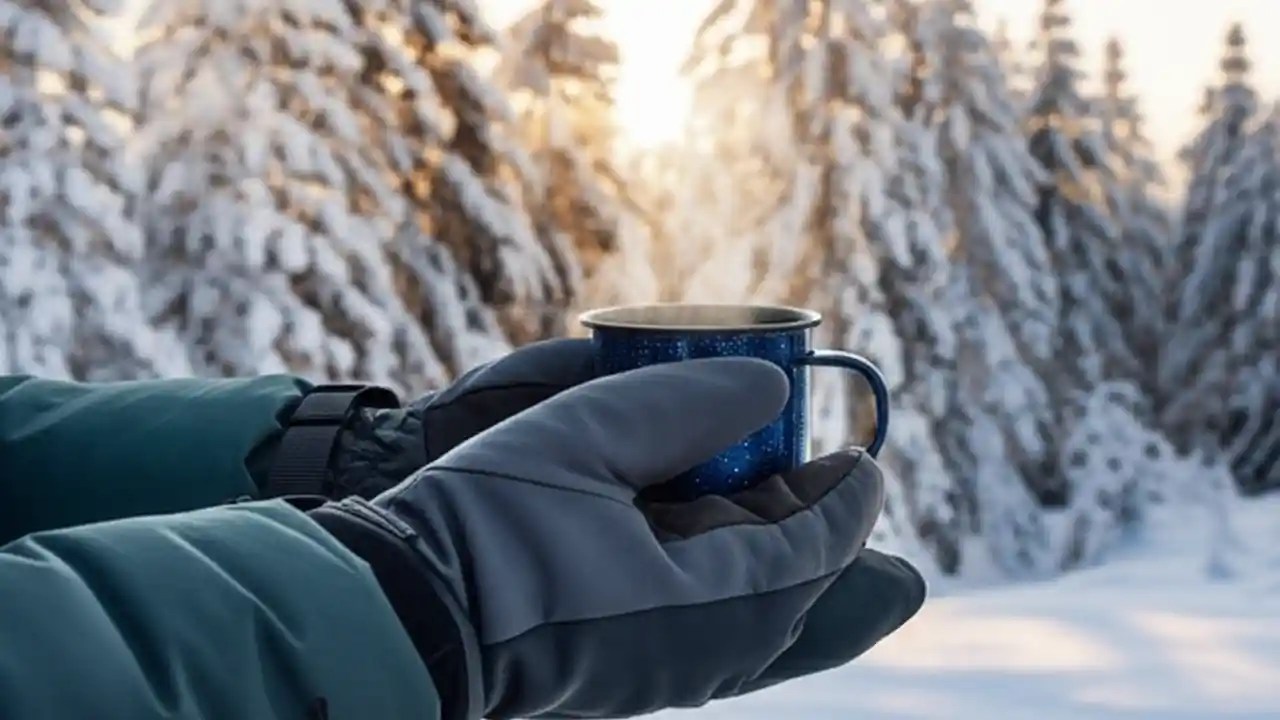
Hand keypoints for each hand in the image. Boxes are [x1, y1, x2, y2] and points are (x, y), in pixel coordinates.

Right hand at [310, 357, 925, 718]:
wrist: (406, 615)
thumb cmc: (489, 524)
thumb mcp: (588, 435)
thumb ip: (688, 403)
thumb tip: (769, 390)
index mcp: (715, 602)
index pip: (820, 543)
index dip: (848, 491)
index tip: (857, 448)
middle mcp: (711, 653)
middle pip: (804, 584)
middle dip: (820, 523)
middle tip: (821, 464)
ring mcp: (674, 670)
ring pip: (769, 611)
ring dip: (781, 548)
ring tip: (780, 492)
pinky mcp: (639, 669)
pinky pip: (722, 623)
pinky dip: (739, 575)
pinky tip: (716, 534)